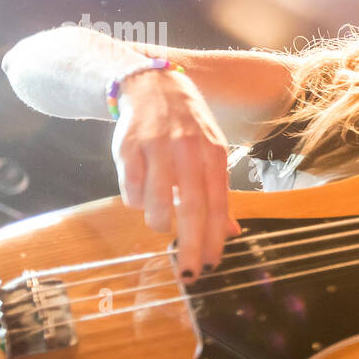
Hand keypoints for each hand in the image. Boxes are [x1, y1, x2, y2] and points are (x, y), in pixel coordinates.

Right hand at [110, 68, 241, 279]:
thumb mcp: (211, 154)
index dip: (214, 238)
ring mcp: (156, 148)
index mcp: (214, 154)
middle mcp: (188, 151)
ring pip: (156, 202)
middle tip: (188, 273)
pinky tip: (141, 195)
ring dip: (159, 222)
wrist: (152, 85)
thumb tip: (230, 233)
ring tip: (161, 223)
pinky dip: (136, 201)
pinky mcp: (128, 148)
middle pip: (191, 208)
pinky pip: (130, 189)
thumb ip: (219, 193)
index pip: (218, 204)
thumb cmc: (187, 129)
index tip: (211, 265)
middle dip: (190, 245)